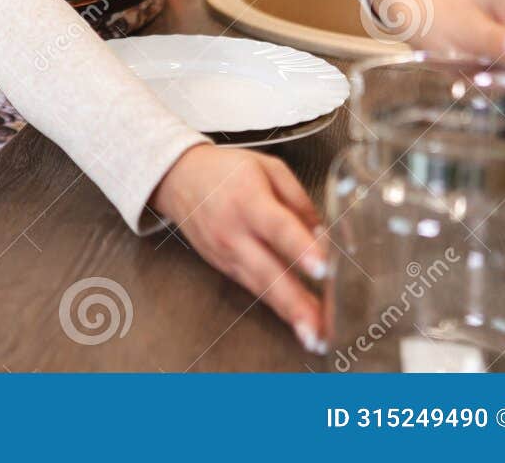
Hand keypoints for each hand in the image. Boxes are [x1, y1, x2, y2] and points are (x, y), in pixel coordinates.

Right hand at [148, 142, 328, 353]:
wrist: (178, 179)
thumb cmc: (227, 170)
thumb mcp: (269, 168)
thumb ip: (299, 201)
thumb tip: (326, 236)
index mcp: (249, 200)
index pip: (278, 226)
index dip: (301, 248)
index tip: (323, 268)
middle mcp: (234, 232)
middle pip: (268, 272)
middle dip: (296, 303)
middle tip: (320, 327)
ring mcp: (226, 254)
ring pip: (262, 289)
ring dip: (290, 314)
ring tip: (316, 337)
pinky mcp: (224, 268)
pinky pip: (255, 289)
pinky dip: (278, 308)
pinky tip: (300, 322)